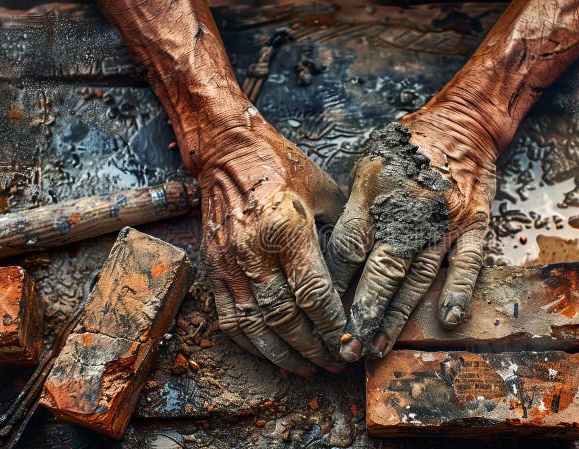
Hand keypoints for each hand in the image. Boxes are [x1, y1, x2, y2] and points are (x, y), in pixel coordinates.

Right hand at [200, 117, 346, 376]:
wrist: (228, 150)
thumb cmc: (282, 165)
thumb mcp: (324, 189)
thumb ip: (343, 231)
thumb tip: (365, 268)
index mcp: (286, 229)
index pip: (313, 293)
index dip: (333, 325)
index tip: (351, 342)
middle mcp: (253, 251)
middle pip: (285, 317)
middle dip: (314, 347)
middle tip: (336, 362)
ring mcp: (228, 263)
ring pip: (255, 326)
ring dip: (283, 354)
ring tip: (307, 368)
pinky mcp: (213, 268)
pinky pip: (229, 318)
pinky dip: (250, 343)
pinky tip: (270, 354)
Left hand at [326, 106, 496, 360]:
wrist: (461, 124)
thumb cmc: (405, 147)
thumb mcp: (367, 165)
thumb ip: (352, 209)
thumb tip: (332, 257)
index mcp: (376, 193)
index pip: (350, 247)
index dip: (336, 283)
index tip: (323, 313)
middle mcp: (409, 209)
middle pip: (381, 269)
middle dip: (362, 312)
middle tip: (346, 348)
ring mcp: (444, 219)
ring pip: (418, 275)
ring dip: (399, 314)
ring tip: (379, 346)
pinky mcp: (474, 224)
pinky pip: (468, 262)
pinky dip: (459, 291)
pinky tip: (448, 319)